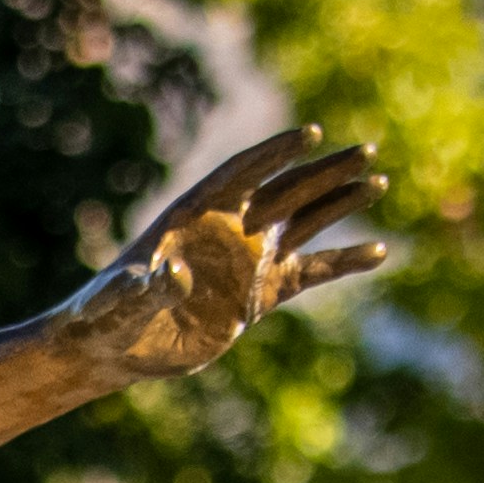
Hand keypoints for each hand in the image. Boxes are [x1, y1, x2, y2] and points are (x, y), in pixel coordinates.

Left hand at [86, 126, 393, 374]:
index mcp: (195, 215)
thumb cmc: (104, 316)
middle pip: (285, 189)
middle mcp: (228, 229)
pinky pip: (310, 272)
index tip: (311, 134)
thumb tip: (171, 278)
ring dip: (340, 202)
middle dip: (325, 170)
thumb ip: (144, 288)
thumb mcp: (118, 302)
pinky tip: (379, 252)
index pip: (242, 174)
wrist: (112, 348)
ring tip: (378, 181)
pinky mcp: (259, 295)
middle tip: (366, 151)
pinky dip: (343, 262)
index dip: (274, 153)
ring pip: (304, 222)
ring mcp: (247, 260)